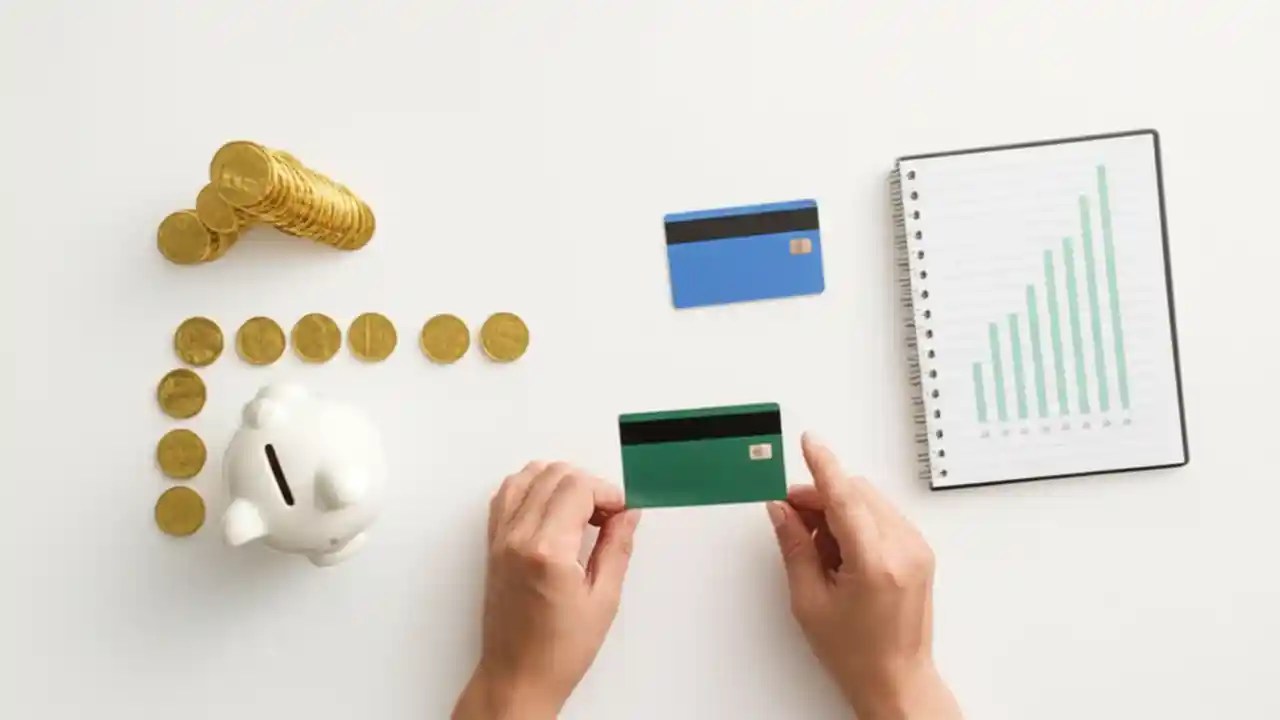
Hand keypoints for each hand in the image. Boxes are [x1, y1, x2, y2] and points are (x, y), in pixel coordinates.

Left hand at [454, 462, 640, 719]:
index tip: (621, 511)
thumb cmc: (558, 651)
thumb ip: (616, 548)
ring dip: (559, 482)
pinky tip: (551, 509)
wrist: (517, 676)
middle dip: (588, 485)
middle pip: (554, 475)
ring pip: (527, 476)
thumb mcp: (603, 599)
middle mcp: (517, 537)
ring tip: (580, 511)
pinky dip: (531, 488)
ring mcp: (500, 538)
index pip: (578, 488)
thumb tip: (628, 514)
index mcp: (547, 551)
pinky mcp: (492, 544)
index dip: (607, 492)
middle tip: (607, 514)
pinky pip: (507, 494)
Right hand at [767, 434, 961, 719]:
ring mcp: (917, 548)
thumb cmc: (856, 653)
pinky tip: (839, 549)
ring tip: (818, 545)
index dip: (823, 466)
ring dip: (838, 509)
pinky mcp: (920, 551)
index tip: (810, 443)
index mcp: (875, 562)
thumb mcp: (810, 601)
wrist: (897, 680)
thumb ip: (795, 548)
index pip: (846, 497)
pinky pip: (882, 516)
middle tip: (791, 517)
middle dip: (820, 496)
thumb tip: (780, 510)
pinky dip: (856, 520)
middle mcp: (903, 549)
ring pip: (869, 501)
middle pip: (856, 493)